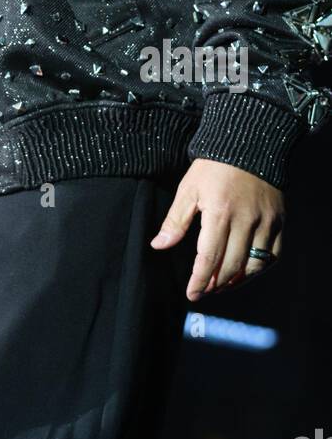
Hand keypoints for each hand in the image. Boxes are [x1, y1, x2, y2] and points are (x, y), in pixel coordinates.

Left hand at [149, 158, 284, 301]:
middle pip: (231, 266)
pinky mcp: (279, 221)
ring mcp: (266, 222)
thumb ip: (176, 220)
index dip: (199, 281)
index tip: (191, 294)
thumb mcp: (189, 188)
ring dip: (237, 280)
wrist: (249, 144)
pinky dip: (259, 268)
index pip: (209, 258)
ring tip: (221, 284)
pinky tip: (244, 271)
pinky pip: (273, 255)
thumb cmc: (214, 167)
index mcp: (220, 213)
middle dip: (215, 284)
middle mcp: (246, 220)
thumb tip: (158, 245)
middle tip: (203, 290)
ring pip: (254, 265)